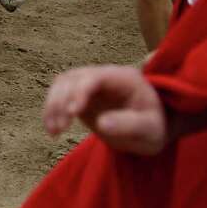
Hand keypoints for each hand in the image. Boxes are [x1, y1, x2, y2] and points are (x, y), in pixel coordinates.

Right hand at [42, 65, 166, 155]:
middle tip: (61, 129)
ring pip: (62, 83)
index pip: (96, 76)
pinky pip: (59, 94)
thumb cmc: (155, 128)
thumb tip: (102, 124)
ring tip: (54, 131)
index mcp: (124, 78)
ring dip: (53, 105)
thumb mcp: (150, 130)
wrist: (151, 129)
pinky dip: (51, 109)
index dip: (80, 91)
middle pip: (74, 77)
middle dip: (62, 101)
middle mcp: (104, 75)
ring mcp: (90, 83)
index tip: (73, 113)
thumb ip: (130, 124)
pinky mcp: (81, 94)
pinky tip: (52, 128)